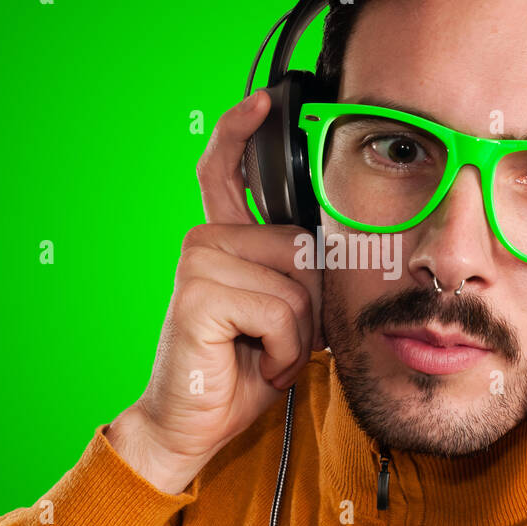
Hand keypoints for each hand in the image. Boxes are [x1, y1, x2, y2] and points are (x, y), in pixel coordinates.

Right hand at [108, 91, 323, 492]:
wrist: (195, 424)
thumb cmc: (242, 369)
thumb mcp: (284, 314)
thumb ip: (297, 273)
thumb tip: (331, 246)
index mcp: (224, 240)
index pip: (226, 171)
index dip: (242, 131)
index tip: (263, 100)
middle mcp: (206, 241)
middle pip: (303, 248)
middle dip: (308, 306)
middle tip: (274, 340)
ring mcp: (199, 263)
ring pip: (298, 284)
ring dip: (296, 335)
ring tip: (260, 352)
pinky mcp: (199, 294)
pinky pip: (281, 312)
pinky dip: (282, 350)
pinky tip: (253, 362)